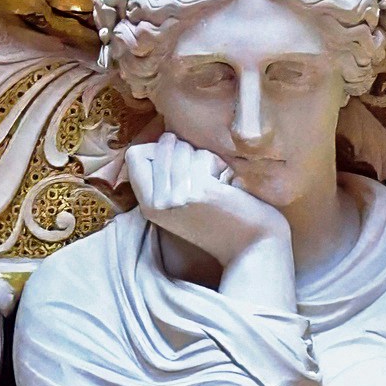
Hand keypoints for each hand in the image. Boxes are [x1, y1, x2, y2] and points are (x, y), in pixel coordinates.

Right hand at [126, 134, 290, 270]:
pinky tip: (224, 183)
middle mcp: (155, 203)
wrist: (251, 246)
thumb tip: (164, 139)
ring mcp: (175, 199)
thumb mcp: (179, 201)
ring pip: (182, 148)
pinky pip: (201, 157)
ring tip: (213, 179)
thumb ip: (163, 176)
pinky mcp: (198, 194)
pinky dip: (216, 164)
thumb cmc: (220, 217)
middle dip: (185, 149)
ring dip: (202, 156)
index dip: (159, 150)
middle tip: (201, 174)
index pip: (135, 154)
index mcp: (147, 204)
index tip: (179, 165)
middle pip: (162, 146)